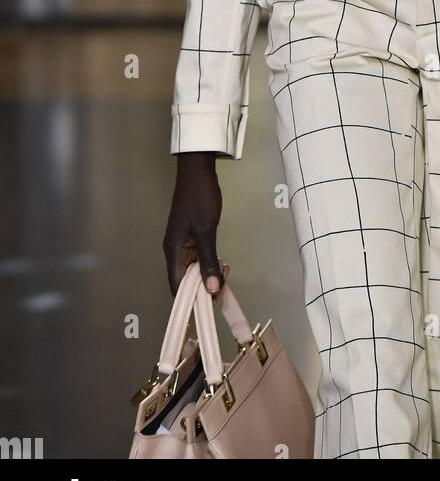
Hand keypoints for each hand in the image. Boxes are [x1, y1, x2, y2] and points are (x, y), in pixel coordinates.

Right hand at [163, 152, 225, 297]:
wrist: (198, 171)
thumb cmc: (200, 199)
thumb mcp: (206, 231)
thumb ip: (208, 262)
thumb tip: (212, 291)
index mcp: (173, 251)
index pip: (177, 286)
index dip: (190, 301)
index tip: (207, 310)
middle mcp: (174, 250)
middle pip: (185, 280)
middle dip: (202, 288)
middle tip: (222, 291)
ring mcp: (182, 243)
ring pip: (192, 269)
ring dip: (206, 275)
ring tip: (225, 277)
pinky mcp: (191, 236)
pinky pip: (198, 257)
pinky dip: (208, 263)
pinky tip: (221, 265)